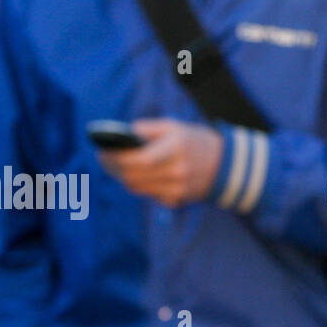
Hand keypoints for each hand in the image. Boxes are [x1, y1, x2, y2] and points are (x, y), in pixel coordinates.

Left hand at [97, 119, 223, 208]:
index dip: (116, 158)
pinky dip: (139, 184)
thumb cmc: (193, 140)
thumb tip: (119, 136)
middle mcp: (178, 170)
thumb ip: (146, 129)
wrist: (223, 163)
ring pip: (136, 187)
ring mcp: (178, 188)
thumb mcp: (174, 127)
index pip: (139, 159)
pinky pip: (147, 194)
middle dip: (113, 167)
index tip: (102, 151)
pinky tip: (139, 174)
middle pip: (133, 175)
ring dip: (122, 176)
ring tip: (117, 164)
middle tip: (104, 158)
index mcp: (177, 147)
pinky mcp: (177, 200)